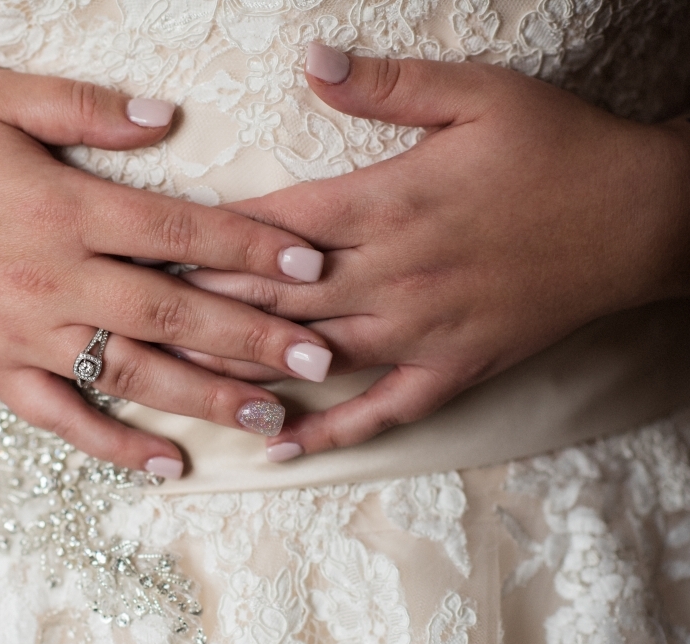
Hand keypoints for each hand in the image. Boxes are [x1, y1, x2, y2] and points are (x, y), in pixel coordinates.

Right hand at [0, 70, 333, 475]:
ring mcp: (23, 335)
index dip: (250, 246)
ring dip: (208, 398)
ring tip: (273, 417)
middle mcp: (52, 280)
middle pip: (173, 313)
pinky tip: (170, 465)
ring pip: (133, 374)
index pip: (178, 231)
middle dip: (253, 337)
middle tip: (322, 359)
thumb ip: (84, 107)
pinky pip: (64, 419)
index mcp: (61, 209)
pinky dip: (117, 447)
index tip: (311, 265)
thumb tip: (167, 116)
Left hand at [183, 43, 689, 458]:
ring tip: (177, 374)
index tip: (156, 244)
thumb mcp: (479, 94)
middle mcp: (394, 274)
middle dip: (206, 300)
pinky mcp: (452, 369)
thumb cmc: (559, 150)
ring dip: (241, 362)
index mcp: (390, 203)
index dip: (212, 235)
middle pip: (278, 293)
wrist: (645, 219)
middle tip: (141, 311)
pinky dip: (328, 431)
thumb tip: (311, 60)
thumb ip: (387, 83)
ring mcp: (421, 331)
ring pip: (312, 352)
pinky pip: (380, 409)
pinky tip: (280, 445)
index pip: (277, 224)